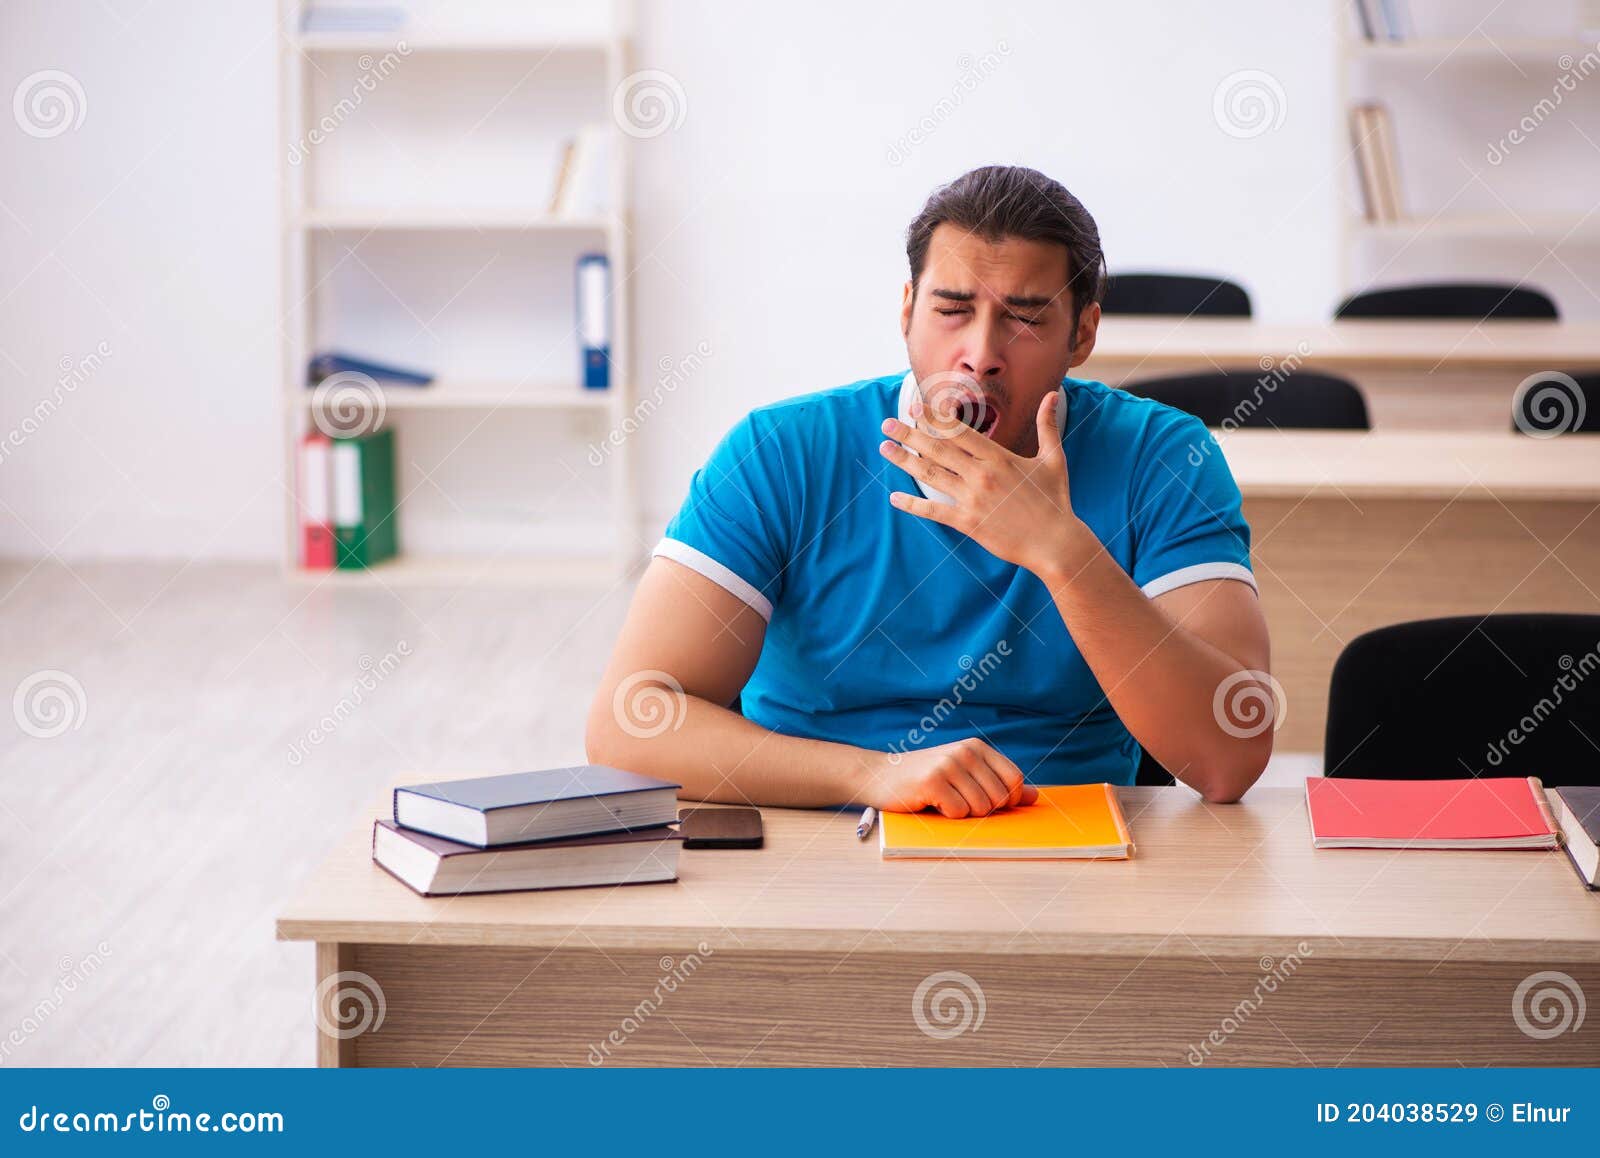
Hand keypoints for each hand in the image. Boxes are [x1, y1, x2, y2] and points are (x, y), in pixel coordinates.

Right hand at [862, 738, 1037, 816]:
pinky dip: (946, 816)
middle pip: (999, 798)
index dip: (1007, 800)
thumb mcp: (964, 775)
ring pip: (979, 808)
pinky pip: (958, 812)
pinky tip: (931, 803)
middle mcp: (964, 752)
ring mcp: (948, 765)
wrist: (880, 775)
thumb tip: (1033, 796)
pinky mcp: (932, 782)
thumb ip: (999, 784)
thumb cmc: (926, 779)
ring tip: (943, 801)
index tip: (988, 802)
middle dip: (982, 809)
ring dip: (962, 814)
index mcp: (977, 747)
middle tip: (957, 800)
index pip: (1014, 779)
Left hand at [879, 391, 1093, 578]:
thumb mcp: (1053, 459)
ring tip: (885, 449)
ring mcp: (973, 498)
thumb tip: (1052, 395)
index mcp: (999, 457)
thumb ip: (1047, 426)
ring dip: (905, 461)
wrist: (1055, 542)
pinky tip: (895, 497)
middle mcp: (982, 474)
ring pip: (931, 474)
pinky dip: (913, 504)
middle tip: (886, 424)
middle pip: (938, 449)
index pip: (959, 431)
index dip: (934, 418)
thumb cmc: (1055, 500)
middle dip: (909, 434)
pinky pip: (934, 511)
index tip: (915, 408)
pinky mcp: (968, 522)